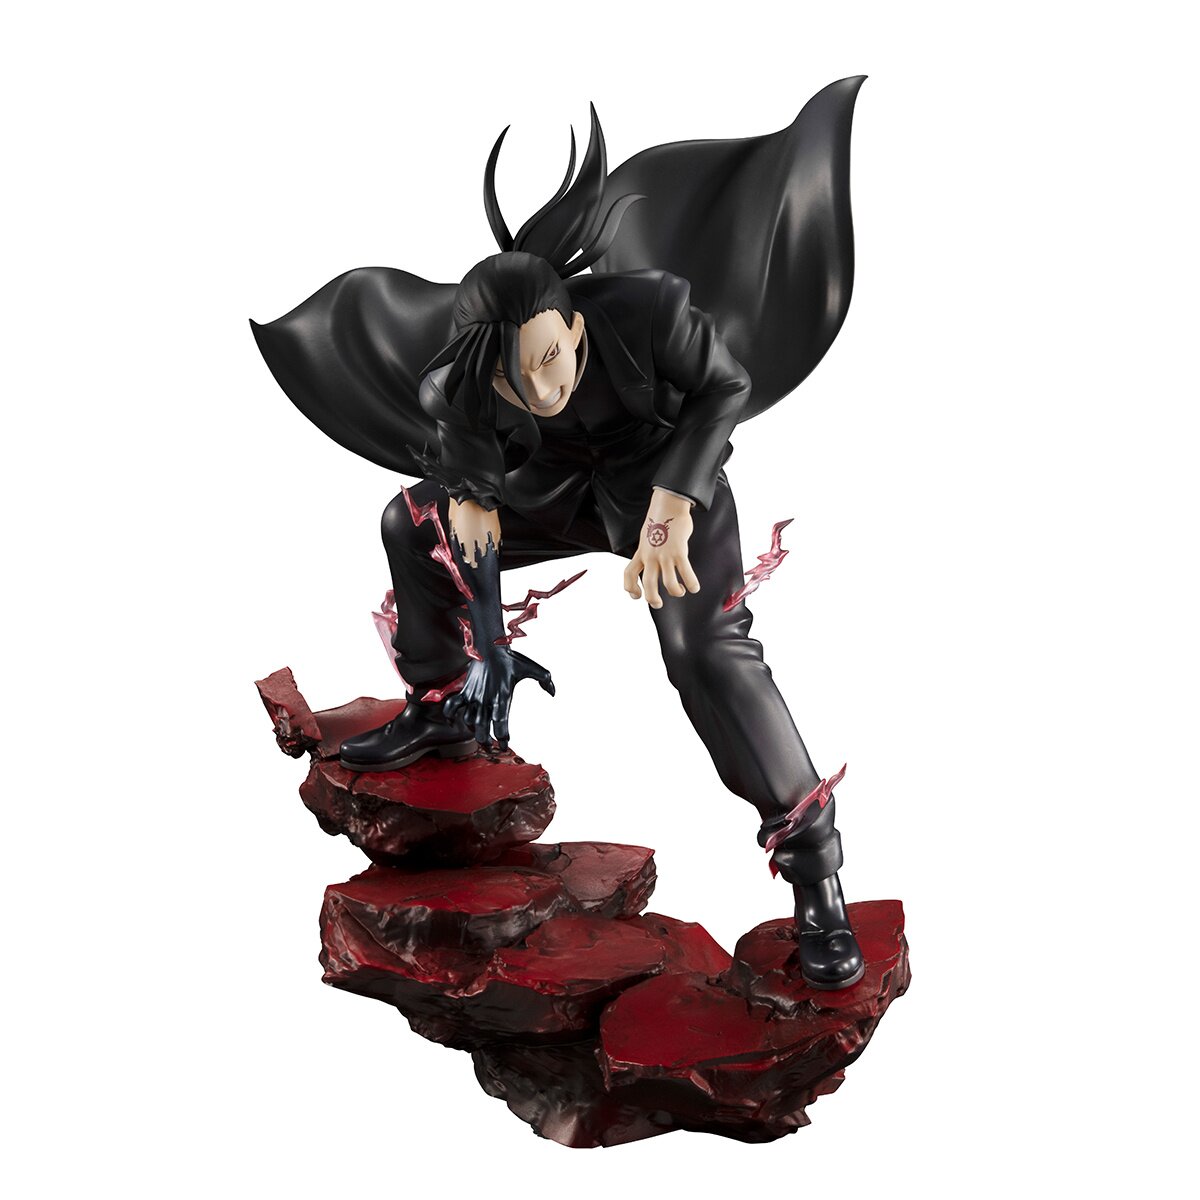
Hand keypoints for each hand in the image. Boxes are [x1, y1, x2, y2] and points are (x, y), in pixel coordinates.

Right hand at [444, 645, 554, 748]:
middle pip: (482, 729)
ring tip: (479, 737)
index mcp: (503, 697)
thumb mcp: (533, 668)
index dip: (503, 738)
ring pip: (468, 721)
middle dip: (486, 741)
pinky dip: (449, 715)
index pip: (502, 725)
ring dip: (473, 731)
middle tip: (490, 747)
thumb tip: (553, 692)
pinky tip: (453, 722)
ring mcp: (474, 695)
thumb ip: (545, 680)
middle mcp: (487, 699)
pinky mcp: (465, 690)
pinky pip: (452, 706)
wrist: (491, 645)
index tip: (504, 745)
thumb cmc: (511, 658)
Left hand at [623, 488, 699, 608]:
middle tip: (658, 604)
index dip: (630, 588)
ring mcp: (664, 555)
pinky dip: (691, 583)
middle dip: (653, 598)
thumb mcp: (647, 536)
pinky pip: (685, 573)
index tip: (636, 595)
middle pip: (647, 584)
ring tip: (680, 591)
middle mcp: (650, 556)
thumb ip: (649, 550)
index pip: (628, 574)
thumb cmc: (660, 519)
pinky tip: (694, 587)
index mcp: (641, 553)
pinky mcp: (678, 551)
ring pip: (667, 582)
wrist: (668, 505)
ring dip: (675, 591)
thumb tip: (654, 561)